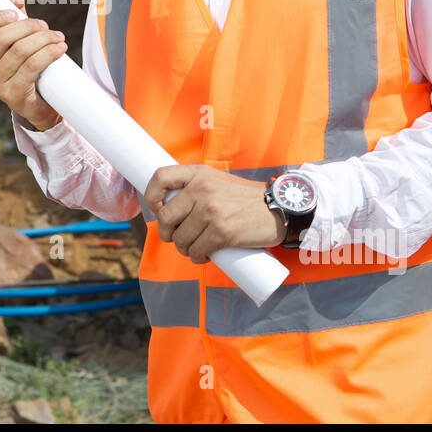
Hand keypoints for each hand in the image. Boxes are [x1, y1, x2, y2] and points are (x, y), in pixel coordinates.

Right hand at [0, 0, 65, 130]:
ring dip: (43, 39)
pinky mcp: (14, 95)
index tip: (14, 13)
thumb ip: (14, 13)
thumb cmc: (24, 63)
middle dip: (27, 26)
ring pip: (20, 51)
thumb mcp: (17, 37)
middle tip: (45, 26)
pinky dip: (49, 53)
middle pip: (1, 38)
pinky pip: (32, 66)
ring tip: (57, 36)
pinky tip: (60, 48)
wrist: (38, 102)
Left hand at [144, 165, 283, 263]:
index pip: (160, 177)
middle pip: (165, 217)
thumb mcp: (218, 180)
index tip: (158, 210)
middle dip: (168, 234)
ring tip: (196, 247)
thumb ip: (195, 188)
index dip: (151, 197)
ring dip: (185, 249)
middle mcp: (202, 189)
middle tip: (179, 238)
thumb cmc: (246, 199)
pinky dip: (197, 257)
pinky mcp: (222, 232)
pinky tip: (204, 255)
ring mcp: (211, 211)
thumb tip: (169, 208)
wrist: (279, 208)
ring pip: (180, 239)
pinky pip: (196, 251)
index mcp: (199, 173)